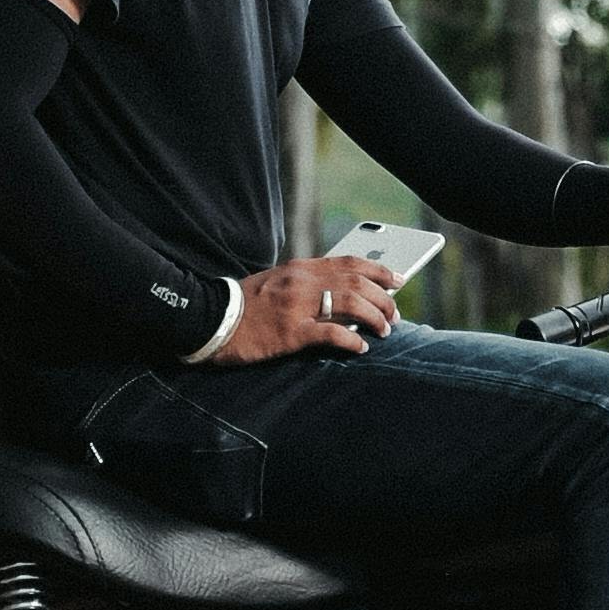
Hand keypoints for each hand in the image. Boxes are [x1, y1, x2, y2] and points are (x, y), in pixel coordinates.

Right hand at [201, 251, 398, 362]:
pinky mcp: (290, 332)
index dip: (378, 270)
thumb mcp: (278, 283)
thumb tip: (343, 295)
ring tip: (385, 330)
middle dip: (383, 298)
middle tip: (396, 314)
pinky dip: (351, 339)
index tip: (397, 280)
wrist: (211, 318)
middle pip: (356, 282)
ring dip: (374, 317)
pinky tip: (360, 347)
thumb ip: (307, 284)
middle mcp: (302, 282)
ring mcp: (296, 306)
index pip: (349, 262)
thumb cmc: (246, 305)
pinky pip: (330, 333)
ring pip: (350, 303)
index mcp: (300, 268)